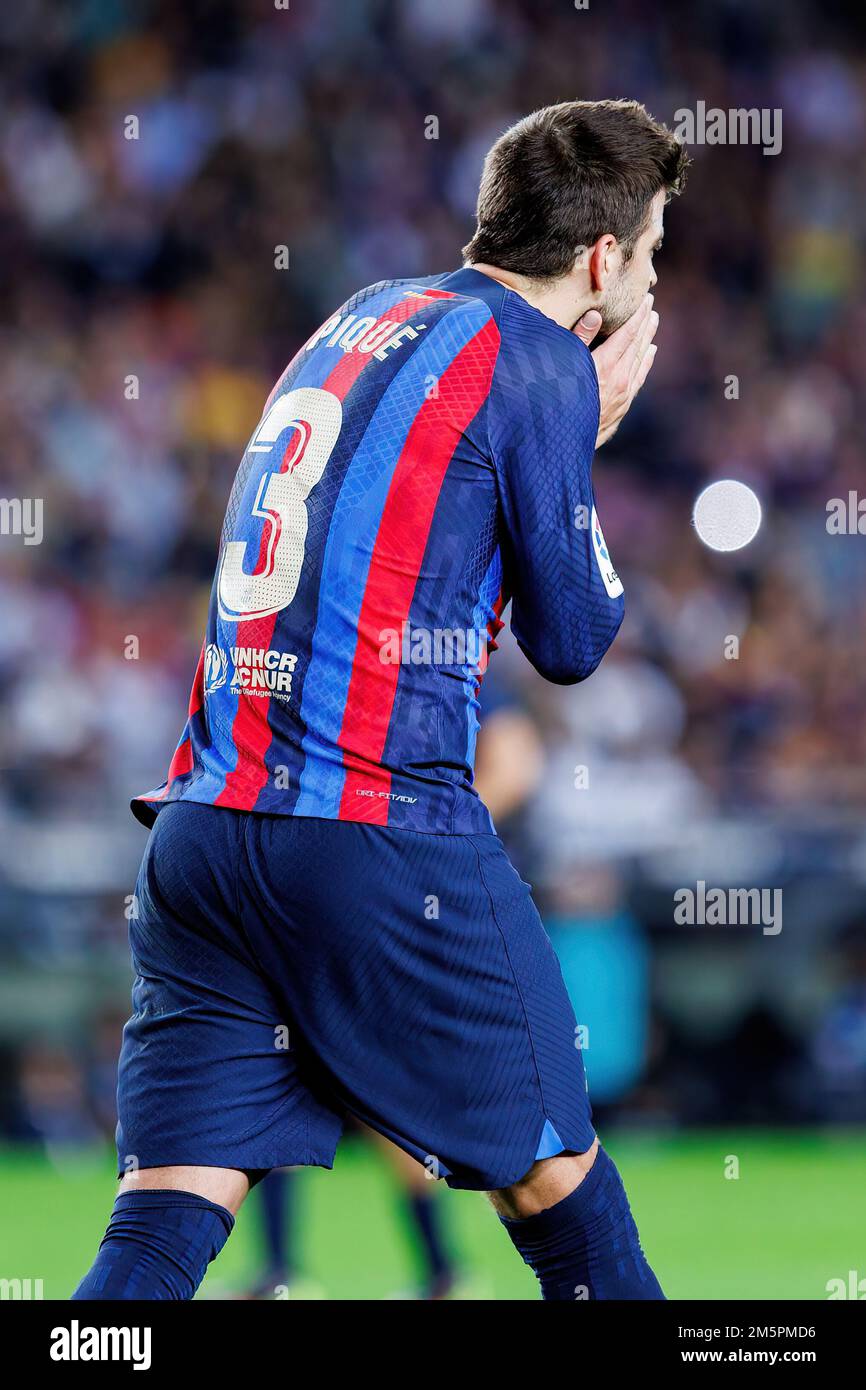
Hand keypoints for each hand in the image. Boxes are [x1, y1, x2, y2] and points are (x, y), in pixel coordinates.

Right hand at [573, 295, 658, 447]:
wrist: (565, 444)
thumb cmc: (558, 403)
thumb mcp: (563, 368)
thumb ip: (579, 341)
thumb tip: (594, 315)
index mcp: (605, 366)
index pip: (627, 334)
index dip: (637, 315)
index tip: (646, 299)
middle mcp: (620, 379)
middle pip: (638, 344)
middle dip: (645, 323)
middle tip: (651, 305)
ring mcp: (624, 394)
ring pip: (641, 360)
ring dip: (648, 339)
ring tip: (653, 322)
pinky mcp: (623, 406)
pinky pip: (640, 378)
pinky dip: (646, 362)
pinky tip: (650, 353)